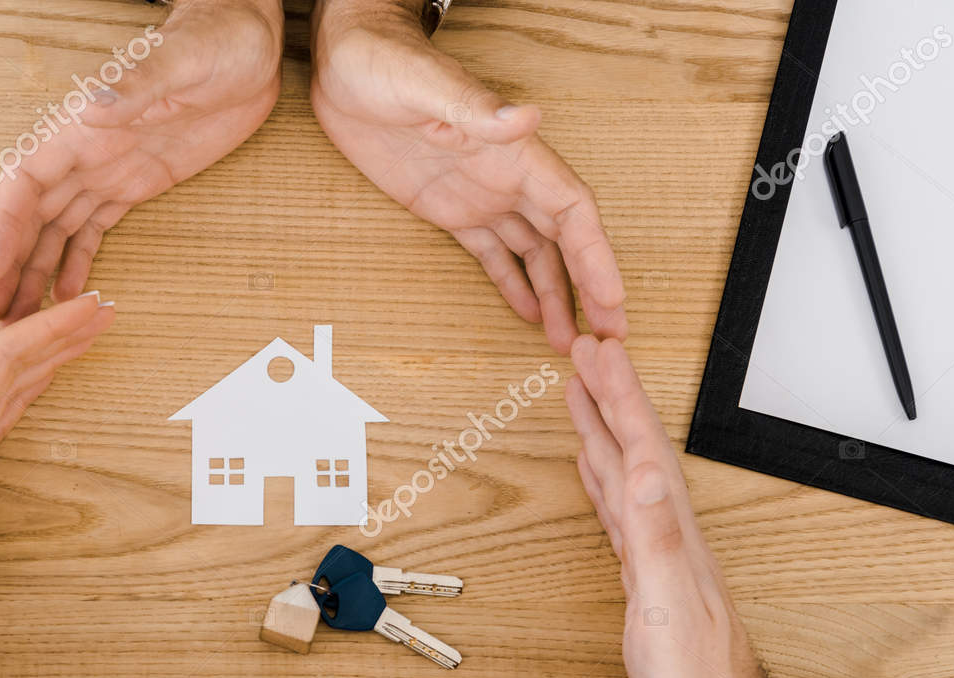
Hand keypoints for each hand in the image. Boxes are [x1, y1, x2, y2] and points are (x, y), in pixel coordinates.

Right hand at [0, 0, 282, 323]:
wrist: (247, 45)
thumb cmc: (215, 40)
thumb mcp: (181, 62)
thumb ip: (136, 86)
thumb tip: (93, 105)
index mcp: (83, 125)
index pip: (25, 184)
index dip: (1, 229)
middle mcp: (85, 150)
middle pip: (30, 217)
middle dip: (5, 267)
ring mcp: (109, 169)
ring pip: (57, 230)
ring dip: (33, 275)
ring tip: (18, 322)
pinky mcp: (136, 183)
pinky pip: (95, 229)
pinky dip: (77, 264)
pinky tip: (66, 298)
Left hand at [310, 0, 624, 353]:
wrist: (343, 62)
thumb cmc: (383, 59)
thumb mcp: (426, 83)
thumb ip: (476, 107)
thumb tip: (526, 118)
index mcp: (513, 149)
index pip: (572, 210)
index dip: (595, 256)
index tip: (611, 299)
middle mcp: (506, 176)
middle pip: (564, 240)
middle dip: (589, 288)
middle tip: (608, 338)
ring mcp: (480, 195)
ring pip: (533, 253)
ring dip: (554, 296)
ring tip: (567, 342)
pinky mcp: (449, 209)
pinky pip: (492, 254)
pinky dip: (513, 285)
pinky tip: (529, 314)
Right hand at [565, 336, 792, 677]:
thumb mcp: (669, 608)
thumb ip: (655, 538)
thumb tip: (642, 469)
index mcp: (670, 532)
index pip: (643, 447)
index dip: (619, 398)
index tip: (597, 349)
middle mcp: (666, 534)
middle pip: (635, 447)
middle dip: (610, 395)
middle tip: (586, 348)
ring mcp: (656, 553)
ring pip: (625, 472)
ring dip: (604, 429)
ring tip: (583, 391)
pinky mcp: (644, 577)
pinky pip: (618, 510)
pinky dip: (602, 480)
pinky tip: (596, 470)